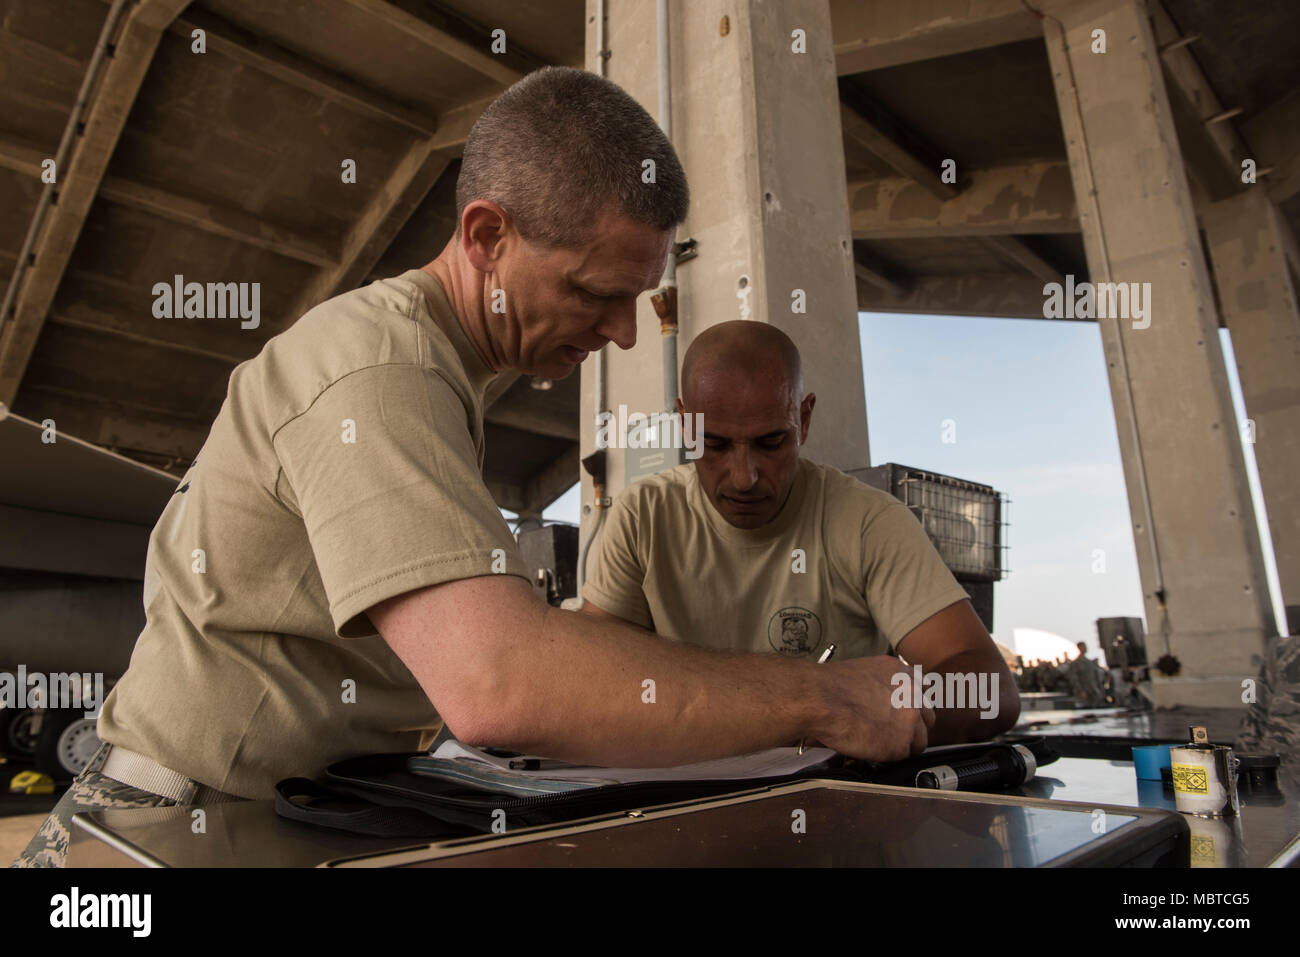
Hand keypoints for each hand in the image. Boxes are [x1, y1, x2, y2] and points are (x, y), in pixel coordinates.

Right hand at [808, 655, 934, 761]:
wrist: (819, 698)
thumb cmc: (829, 686)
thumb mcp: (864, 672)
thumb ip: (882, 684)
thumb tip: (881, 699)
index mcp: (902, 672)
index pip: (922, 691)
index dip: (911, 706)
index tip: (902, 714)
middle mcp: (912, 692)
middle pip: (927, 717)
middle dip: (912, 726)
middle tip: (891, 731)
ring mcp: (910, 718)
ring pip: (919, 740)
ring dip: (902, 743)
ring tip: (878, 742)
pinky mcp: (902, 742)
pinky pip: (903, 756)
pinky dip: (889, 755)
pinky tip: (872, 748)